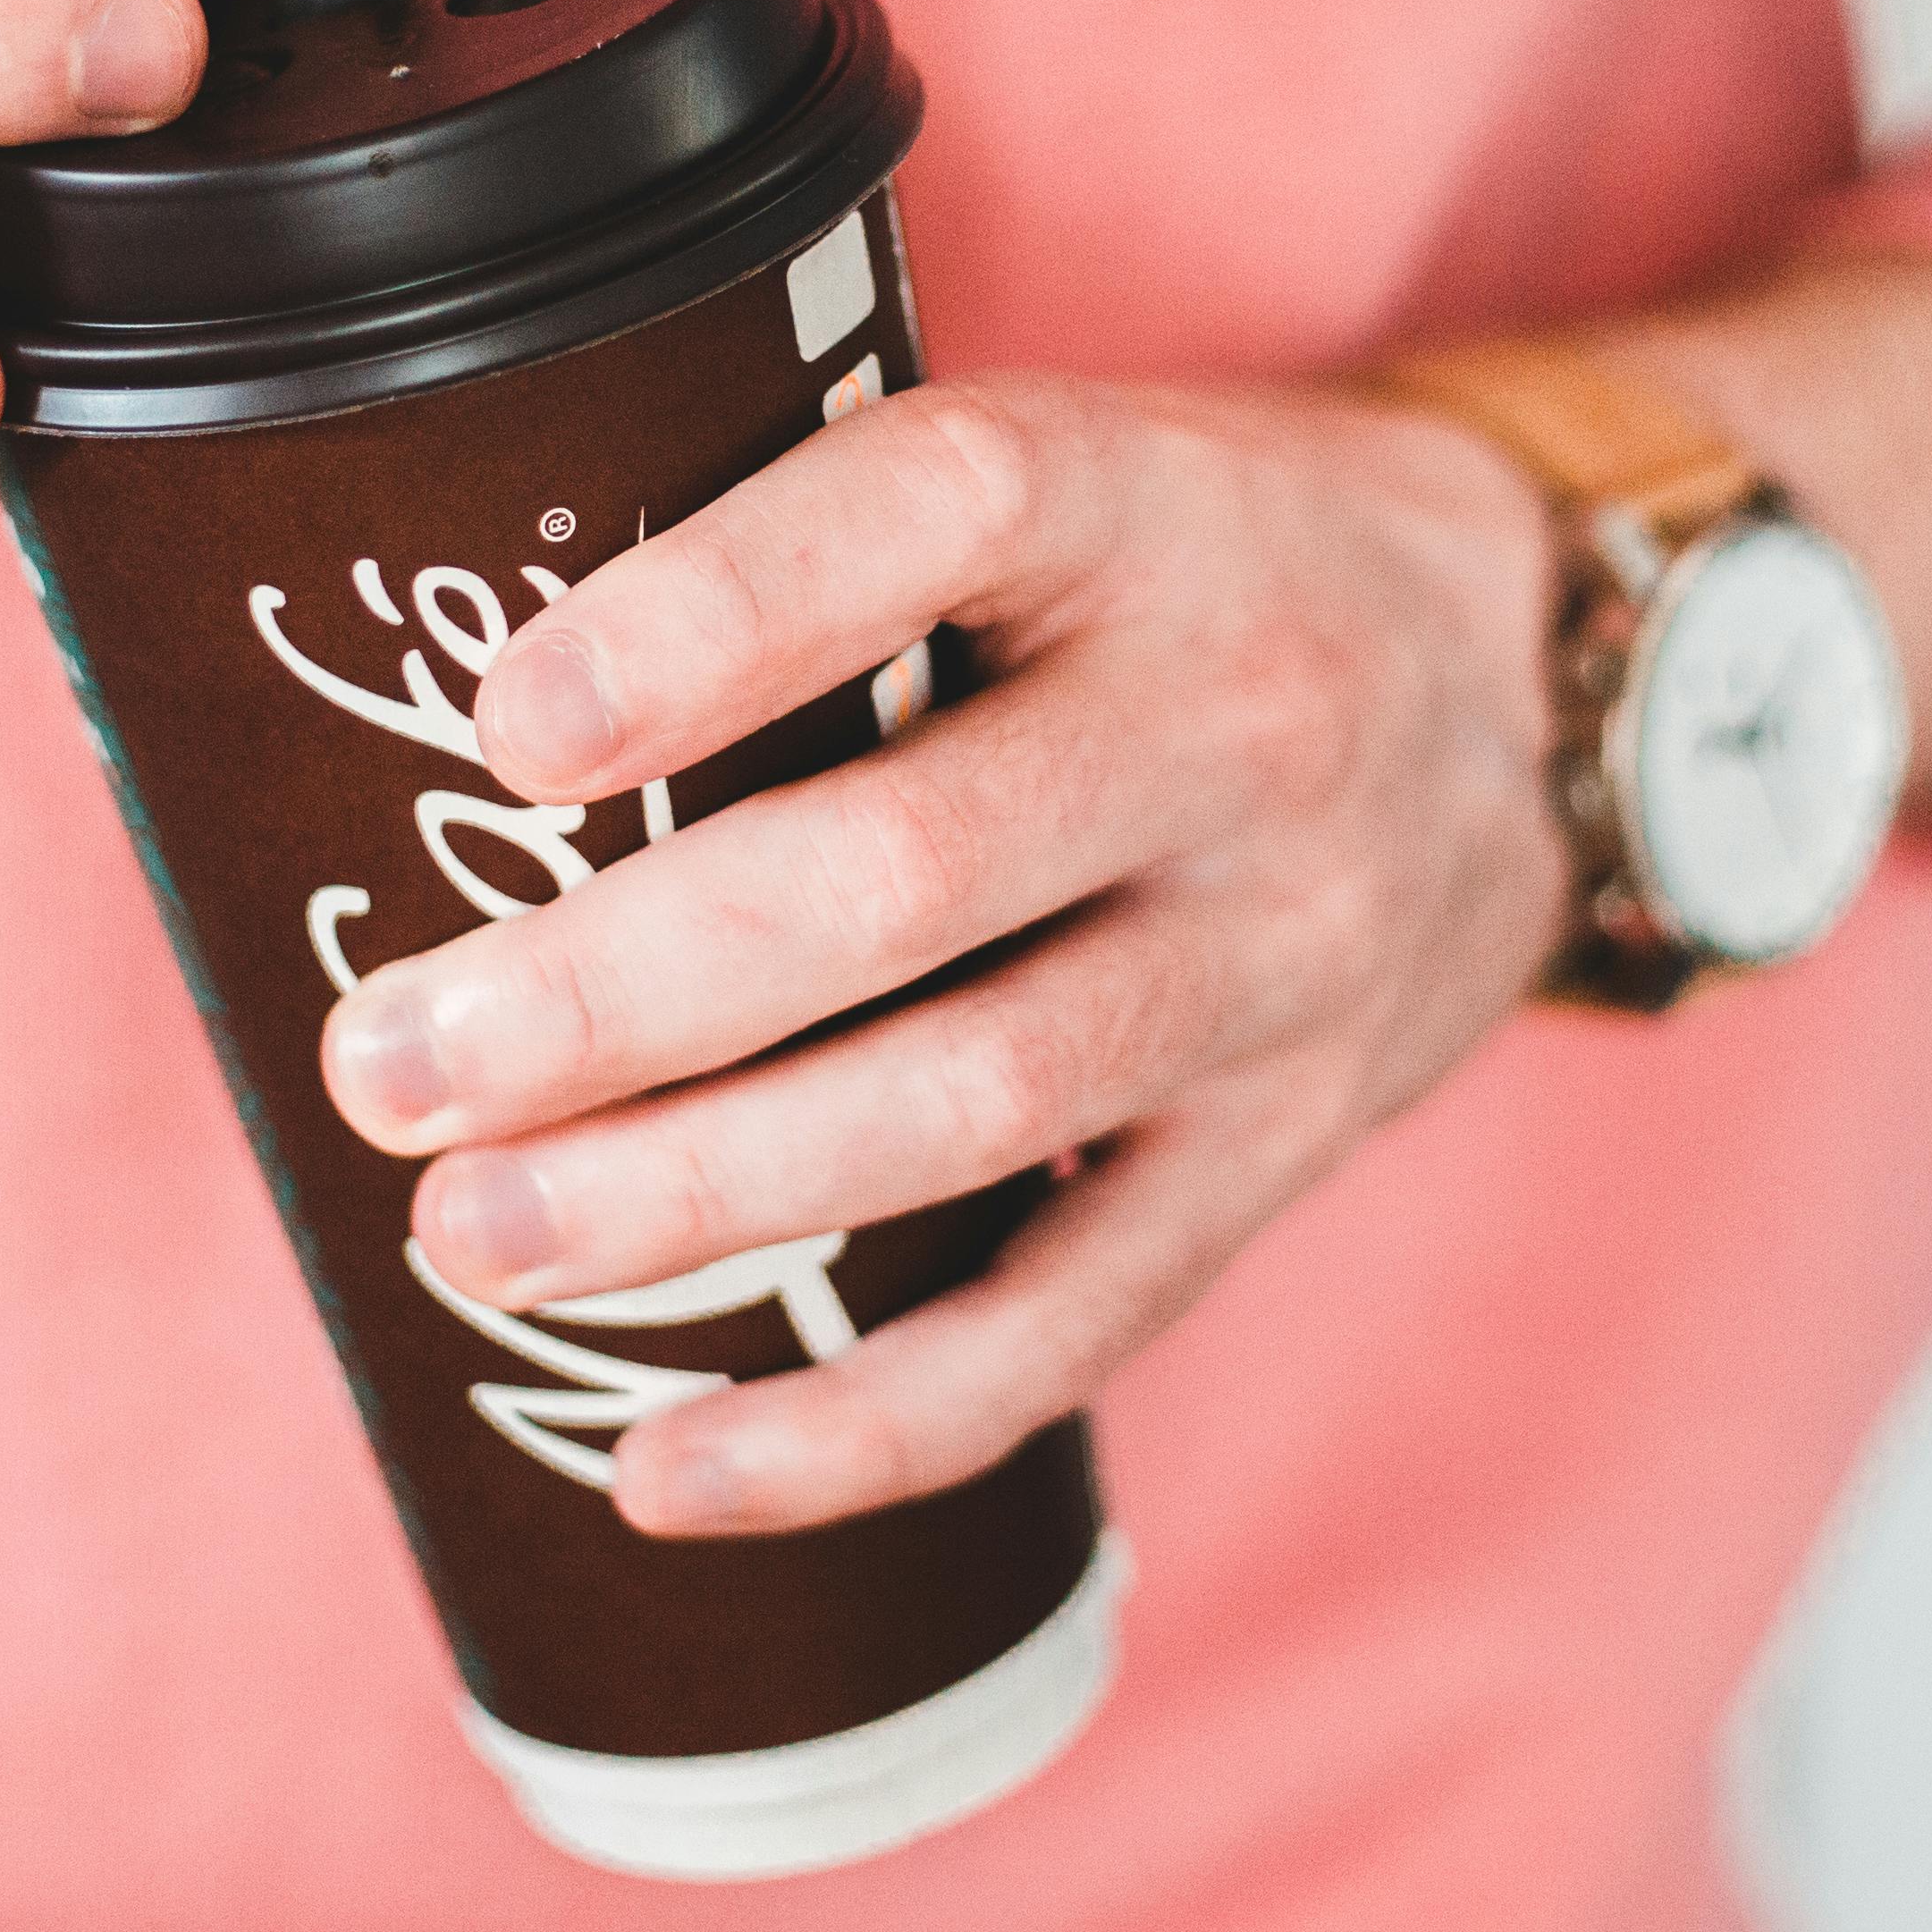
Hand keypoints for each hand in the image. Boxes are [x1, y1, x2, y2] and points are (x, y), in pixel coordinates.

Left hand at [316, 373, 1573, 1535]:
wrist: (1535, 679)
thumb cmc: (1176, 566)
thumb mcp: (1064, 465)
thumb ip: (821, 541)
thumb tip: (426, 682)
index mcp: (1134, 505)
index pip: (930, 525)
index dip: (717, 622)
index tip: (510, 732)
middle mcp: (1232, 724)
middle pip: (909, 876)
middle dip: (621, 994)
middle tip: (396, 1067)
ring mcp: (1278, 955)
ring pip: (975, 1104)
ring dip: (701, 1198)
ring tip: (474, 1239)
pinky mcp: (1290, 1145)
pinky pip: (1075, 1315)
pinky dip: (868, 1418)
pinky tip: (672, 1466)